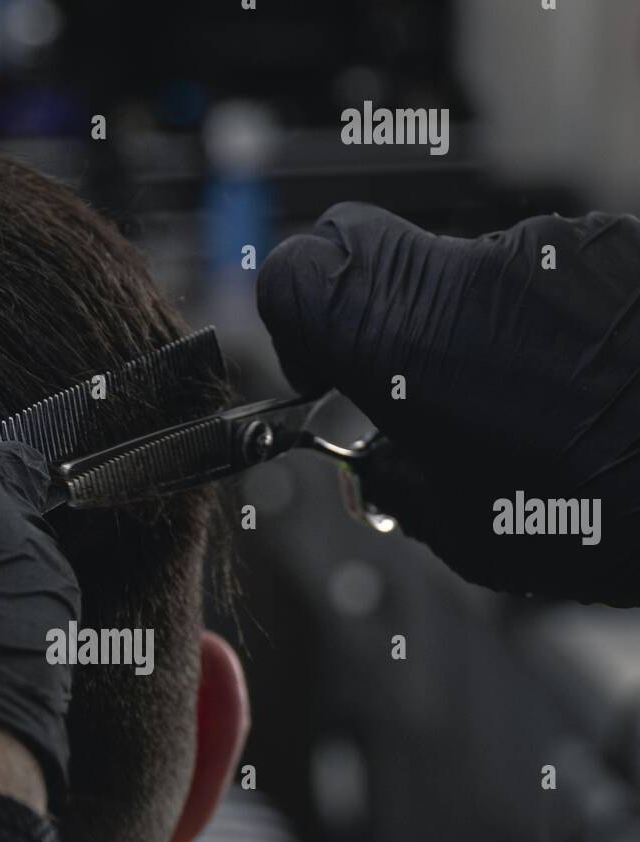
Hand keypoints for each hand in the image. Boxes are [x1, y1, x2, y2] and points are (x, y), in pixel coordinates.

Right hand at [257, 203, 639, 604]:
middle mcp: (476, 273)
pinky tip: (580, 394)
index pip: (300, 270)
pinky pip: (539, 282)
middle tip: (418, 408)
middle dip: (383, 336)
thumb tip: (385, 455)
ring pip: (464, 278)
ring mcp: (552, 250)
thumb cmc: (616, 512)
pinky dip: (537, 332)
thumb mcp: (468, 532)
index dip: (295, 325)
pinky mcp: (612, 248)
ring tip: (527, 420)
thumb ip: (399, 478)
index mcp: (414, 342)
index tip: (325, 378)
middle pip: (382, 268)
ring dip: (469, 341)